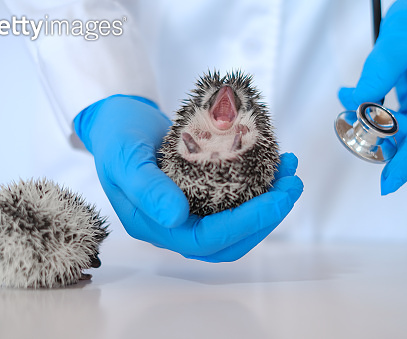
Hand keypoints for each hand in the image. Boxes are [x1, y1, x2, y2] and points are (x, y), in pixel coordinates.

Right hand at [74, 95, 302, 261]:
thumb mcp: (124, 156)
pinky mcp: (201, 193)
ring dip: (267, 203)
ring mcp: (189, 210)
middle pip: (228, 239)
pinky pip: (233, 200)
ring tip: (288, 172)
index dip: (245, 224)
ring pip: (235, 222)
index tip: (277, 198)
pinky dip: (257, 186)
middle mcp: (173, 225)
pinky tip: (272, 164)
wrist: (117, 118)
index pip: (205, 240)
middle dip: (266, 218)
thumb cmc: (115, 136)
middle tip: (291, 185)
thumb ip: (145, 188)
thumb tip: (177, 218)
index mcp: (153, 225)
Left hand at [339, 0, 406, 194]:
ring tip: (347, 112)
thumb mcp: (398, 40)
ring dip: (372, 126)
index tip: (389, 182)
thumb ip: (378, 73)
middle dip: (385, 144)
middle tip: (356, 141)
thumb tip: (356, 103)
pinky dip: (368, 109)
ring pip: (400, 127)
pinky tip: (349, 98)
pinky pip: (390, 112)